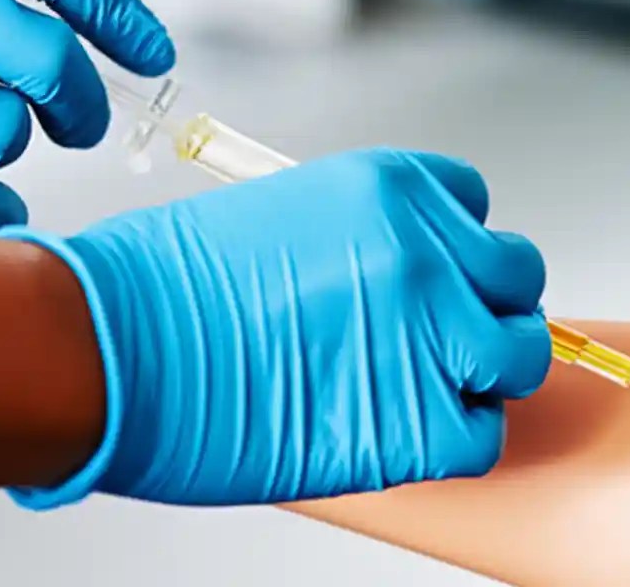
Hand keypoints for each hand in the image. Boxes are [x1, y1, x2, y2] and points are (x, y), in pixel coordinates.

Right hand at [0, 148, 550, 507]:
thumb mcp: (278, 218)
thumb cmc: (164, 287)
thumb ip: (356, 238)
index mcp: (388, 187)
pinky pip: (480, 435)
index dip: (450, 249)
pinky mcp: (419, 421)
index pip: (475, 203)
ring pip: (516, 356)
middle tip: (423, 340)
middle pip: (514, 279)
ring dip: (474, 375)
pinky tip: (383, 429)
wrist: (113, 346)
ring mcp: (431, 333)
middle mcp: (426, 250)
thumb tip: (385, 278)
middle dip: (477, 309)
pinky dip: (445, 441)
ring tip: (406, 389)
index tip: (422, 276)